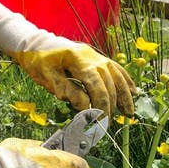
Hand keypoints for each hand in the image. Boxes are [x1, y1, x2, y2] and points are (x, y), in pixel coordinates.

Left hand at [0, 15, 135, 117]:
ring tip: (129, 112)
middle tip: (107, 123)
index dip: (100, 102)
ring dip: (124, 94)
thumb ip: (65, 89)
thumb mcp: (45, 76)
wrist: (35, 44)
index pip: (95, 82)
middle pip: (108, 80)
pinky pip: (115, 69)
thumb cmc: (37, 61)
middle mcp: (90, 55)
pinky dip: (125, 80)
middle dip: (111, 103)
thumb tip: (85, 105)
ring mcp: (95, 55)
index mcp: (77, 58)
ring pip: (116, 74)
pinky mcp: (96, 58)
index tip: (100, 119)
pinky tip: (133, 92)